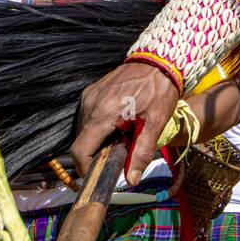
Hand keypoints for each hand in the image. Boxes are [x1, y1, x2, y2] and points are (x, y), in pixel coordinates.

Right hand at [71, 62, 179, 185]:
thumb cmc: (160, 91)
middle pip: (80, 141)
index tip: (99, 175)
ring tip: (119, 138)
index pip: (80, 150)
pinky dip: (97, 126)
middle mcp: (90, 104)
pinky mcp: (91, 90)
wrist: (160, 60)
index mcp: (103, 113)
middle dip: (95, 154)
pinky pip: (87, 116)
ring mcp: (89, 95)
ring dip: (96, 140)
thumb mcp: (156, 122)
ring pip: (83, 129)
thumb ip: (141, 152)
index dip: (86, 168)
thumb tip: (131, 180)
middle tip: (116, 155)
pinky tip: (116, 123)